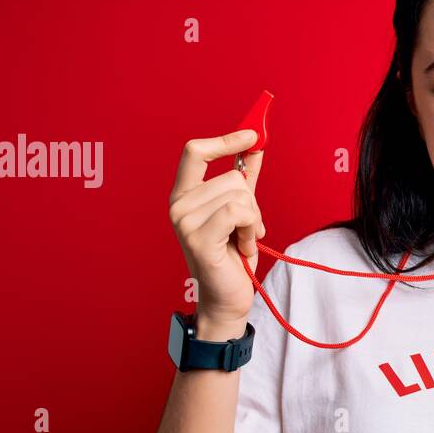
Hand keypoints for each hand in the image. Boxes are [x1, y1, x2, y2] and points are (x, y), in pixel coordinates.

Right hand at [169, 129, 266, 327]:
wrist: (228, 297)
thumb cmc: (232, 255)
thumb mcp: (241, 212)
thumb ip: (245, 178)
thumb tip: (256, 145)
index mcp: (184, 195)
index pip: (196, 151)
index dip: (225, 140)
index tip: (252, 135)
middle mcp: (178, 205)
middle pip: (231, 177)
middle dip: (252, 202)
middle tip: (246, 228)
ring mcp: (184, 222)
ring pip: (239, 196)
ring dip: (253, 220)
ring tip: (242, 239)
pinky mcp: (198, 238)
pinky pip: (237, 212)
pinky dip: (250, 229)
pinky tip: (243, 246)